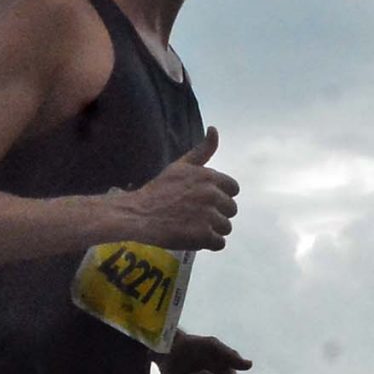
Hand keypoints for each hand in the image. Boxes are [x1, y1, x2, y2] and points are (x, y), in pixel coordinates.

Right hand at [128, 127, 237, 250]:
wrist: (139, 215)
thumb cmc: (159, 190)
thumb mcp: (180, 166)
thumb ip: (202, 151)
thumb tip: (214, 129)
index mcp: (209, 177)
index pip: (233, 189)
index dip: (220, 196)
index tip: (205, 201)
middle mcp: (212, 195)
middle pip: (231, 210)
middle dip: (217, 214)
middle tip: (196, 215)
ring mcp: (209, 216)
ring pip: (226, 227)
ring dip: (212, 230)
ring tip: (193, 226)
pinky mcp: (204, 235)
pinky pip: (220, 243)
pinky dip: (208, 243)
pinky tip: (193, 237)